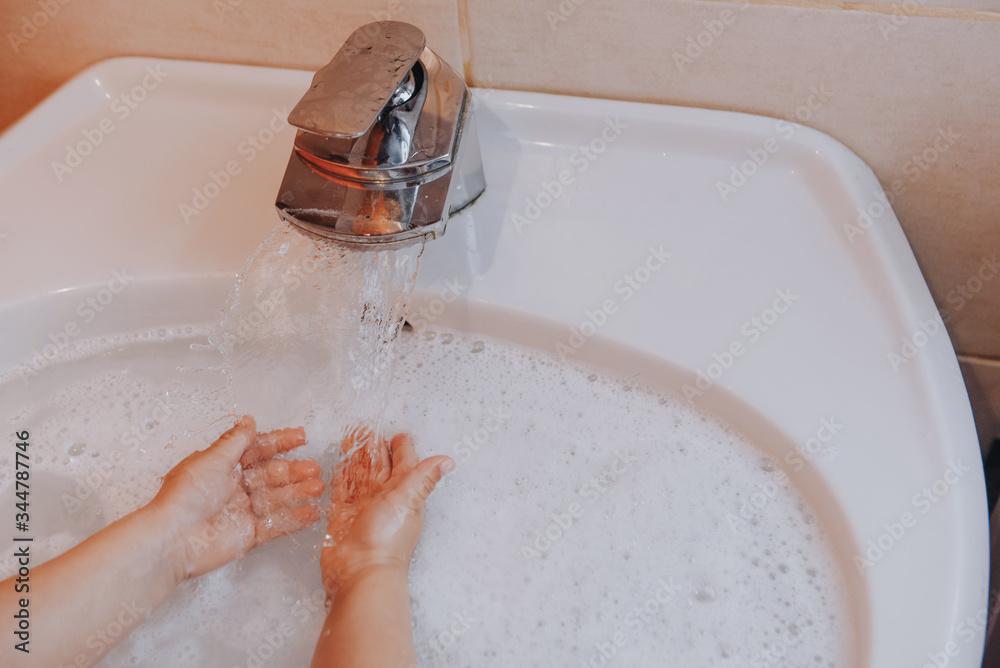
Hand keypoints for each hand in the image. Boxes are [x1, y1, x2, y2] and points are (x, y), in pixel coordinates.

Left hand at [151, 416, 323, 582]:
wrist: (173, 539)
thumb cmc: (186, 496)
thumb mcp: (212, 459)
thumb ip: (236, 440)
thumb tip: (249, 420)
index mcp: (222, 467)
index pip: (256, 450)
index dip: (279, 443)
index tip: (301, 437)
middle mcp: (232, 488)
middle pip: (270, 475)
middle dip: (293, 470)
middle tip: (314, 468)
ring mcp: (241, 512)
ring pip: (276, 499)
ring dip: (298, 492)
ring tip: (318, 487)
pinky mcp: (247, 536)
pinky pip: (275, 525)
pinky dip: (294, 519)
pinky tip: (312, 511)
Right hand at [320, 427, 453, 593]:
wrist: (360, 572)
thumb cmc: (386, 540)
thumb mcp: (407, 501)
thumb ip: (423, 478)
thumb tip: (448, 462)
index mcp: (404, 493)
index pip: (404, 464)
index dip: (400, 449)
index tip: (398, 435)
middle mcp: (385, 499)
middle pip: (380, 467)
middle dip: (374, 449)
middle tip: (367, 430)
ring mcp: (363, 508)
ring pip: (360, 476)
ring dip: (356, 459)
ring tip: (351, 440)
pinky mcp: (343, 517)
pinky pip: (342, 491)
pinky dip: (341, 478)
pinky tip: (339, 466)